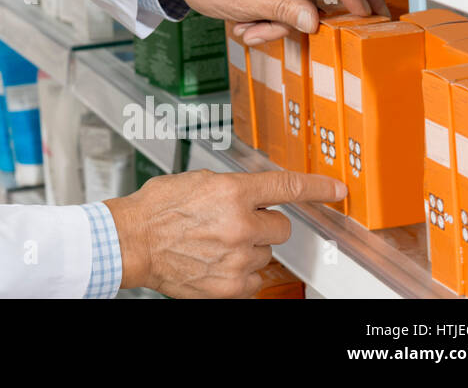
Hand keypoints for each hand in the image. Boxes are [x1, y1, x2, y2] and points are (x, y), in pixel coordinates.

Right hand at [104, 169, 345, 296]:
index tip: (336, 190)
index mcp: (231, 192)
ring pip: (266, 253)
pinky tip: (216, 262)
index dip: (317, 188)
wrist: (132, 242)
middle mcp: (239, 224)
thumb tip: (254, 194)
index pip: (287, 187)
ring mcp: (238, 258)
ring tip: (215, 244)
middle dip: (263, 224)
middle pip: (280, 226)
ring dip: (248, 249)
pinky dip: (240, 272)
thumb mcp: (195, 181)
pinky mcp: (232, 285)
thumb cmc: (156, 210)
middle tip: (235, 224)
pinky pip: (254, 279)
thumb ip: (231, 188)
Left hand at [152, 0, 388, 44]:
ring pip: (303, 3)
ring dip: (280, 24)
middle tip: (368, 24)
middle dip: (324, 12)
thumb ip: (282, 9)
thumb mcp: (243, 1)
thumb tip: (314, 21)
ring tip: (249, 30)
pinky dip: (274, 21)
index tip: (367, 13)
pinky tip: (250, 26)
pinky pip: (290, 5)